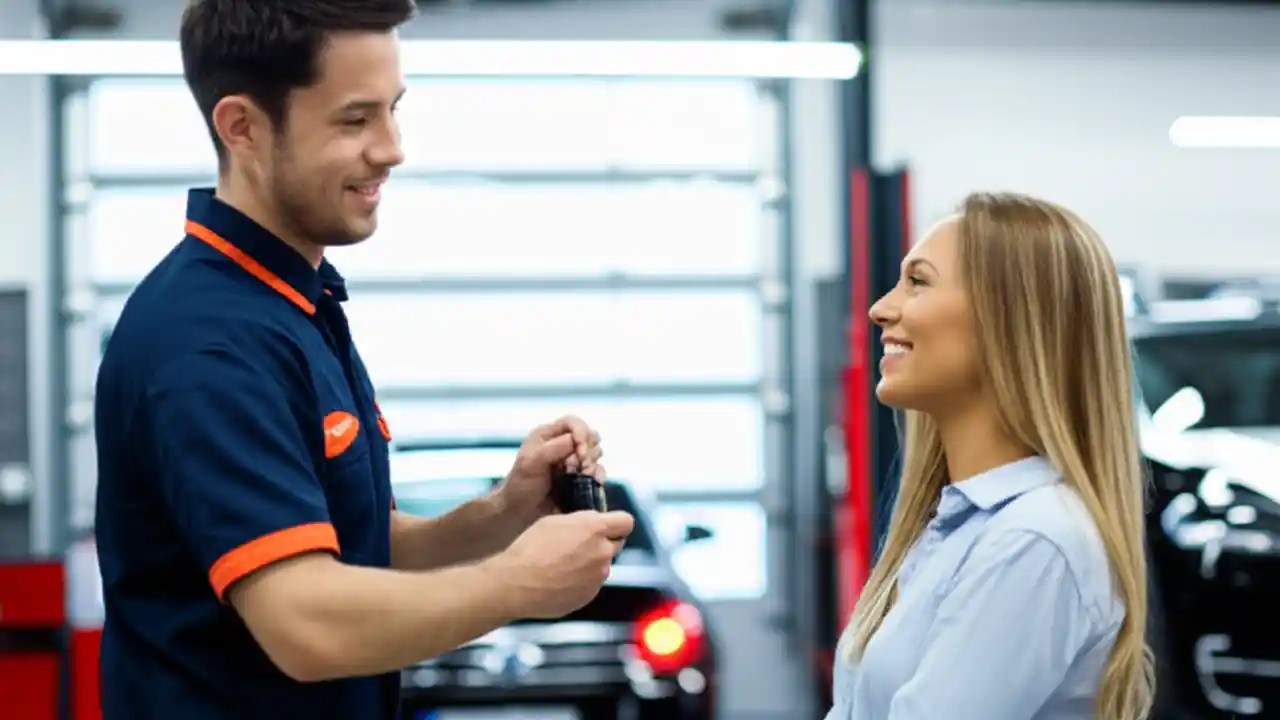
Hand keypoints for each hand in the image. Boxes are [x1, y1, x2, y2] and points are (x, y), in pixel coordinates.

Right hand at [492, 510, 635, 618]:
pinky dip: (580, 581)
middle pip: (616, 544)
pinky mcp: (589, 595)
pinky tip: (558, 580)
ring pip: (601, 566)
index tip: (608, 525)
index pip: (626, 521)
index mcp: (595, 529)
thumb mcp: (554, 521)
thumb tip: (589, 525)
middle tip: (579, 545)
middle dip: (603, 543)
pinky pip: (590, 584)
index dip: (617, 523)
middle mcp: (602, 553)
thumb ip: (579, 522)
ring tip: (562, 565)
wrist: (517, 583)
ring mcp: (598, 577)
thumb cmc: (530, 549)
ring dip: (590, 564)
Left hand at [495, 415, 604, 522]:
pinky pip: (596, 470)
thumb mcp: (531, 463)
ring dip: (592, 463)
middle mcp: (561, 444)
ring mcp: (571, 461)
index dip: (582, 433)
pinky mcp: (578, 477)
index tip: (581, 451)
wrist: (520, 514)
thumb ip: (553, 448)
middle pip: (588, 436)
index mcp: (547, 436)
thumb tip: (576, 440)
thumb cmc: (520, 487)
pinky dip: (598, 474)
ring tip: (583, 475)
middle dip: (588, 451)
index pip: (572, 423)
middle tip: (581, 467)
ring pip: (594, 452)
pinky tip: (595, 482)